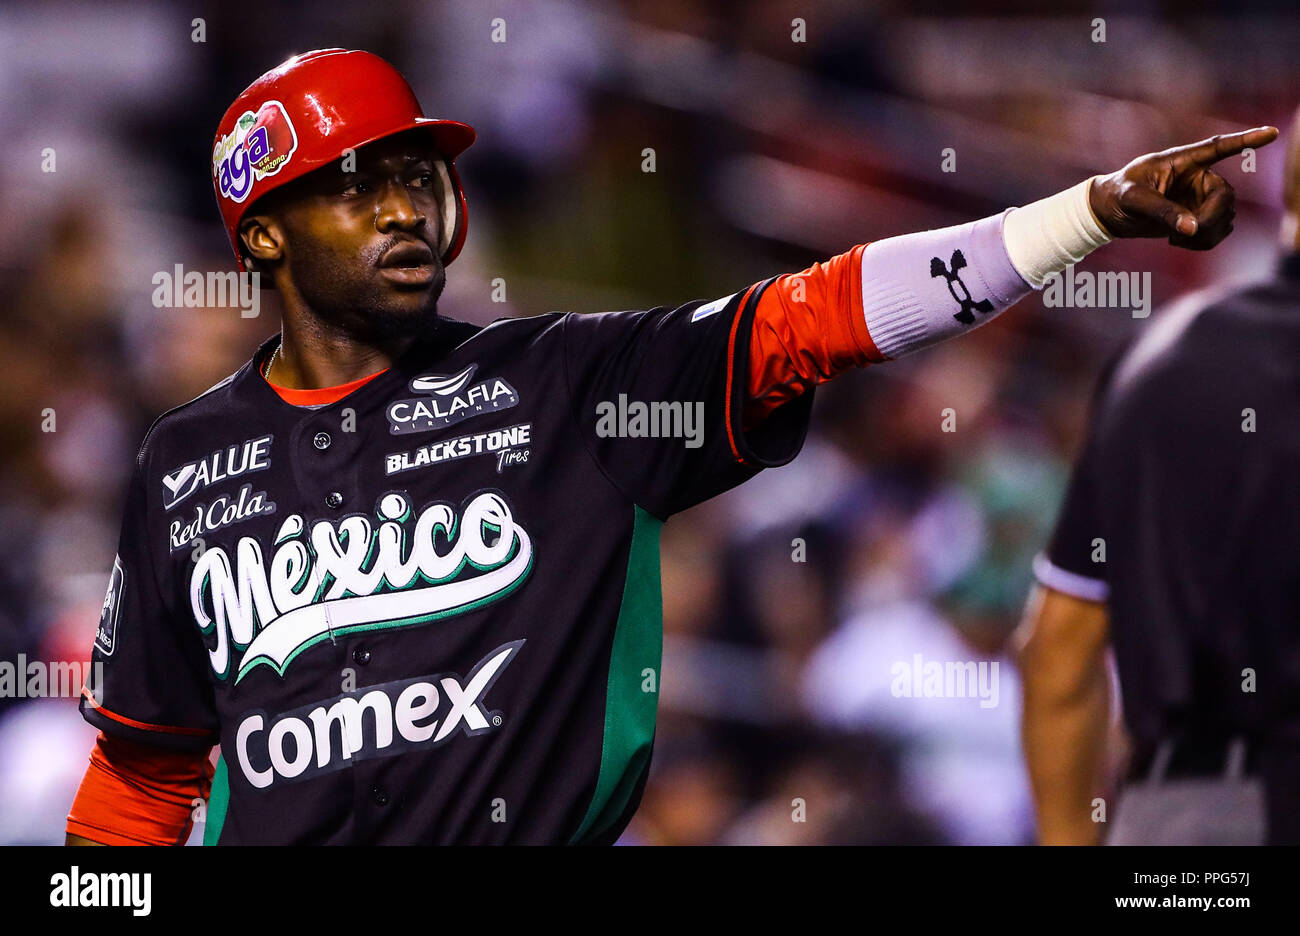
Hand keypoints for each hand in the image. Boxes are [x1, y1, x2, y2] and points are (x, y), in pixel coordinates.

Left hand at [1088, 126, 1278, 248]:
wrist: (1110, 213)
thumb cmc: (1118, 195)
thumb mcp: (1133, 199)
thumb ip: (1162, 211)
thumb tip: (1192, 229)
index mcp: (1182, 161)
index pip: (1218, 148)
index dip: (1246, 140)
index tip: (1271, 133)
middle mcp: (1198, 177)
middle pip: (1226, 196)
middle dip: (1212, 218)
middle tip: (1189, 232)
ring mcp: (1201, 197)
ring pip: (1226, 216)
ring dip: (1206, 234)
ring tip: (1175, 239)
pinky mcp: (1199, 216)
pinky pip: (1218, 232)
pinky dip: (1204, 242)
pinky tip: (1180, 242)